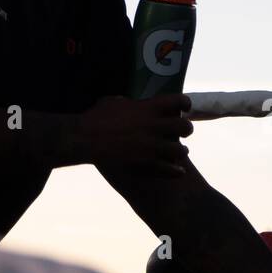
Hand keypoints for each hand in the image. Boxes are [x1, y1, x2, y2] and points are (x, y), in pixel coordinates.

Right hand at [76, 94, 193, 177]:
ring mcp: (153, 146)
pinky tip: (179, 171)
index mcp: (149, 108)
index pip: (178, 100)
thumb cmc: (95, 117)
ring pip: (181, 150)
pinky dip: (176, 171)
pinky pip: (170, 170)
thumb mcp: (114, 102)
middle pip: (185, 127)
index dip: (184, 103)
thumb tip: (130, 104)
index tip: (184, 107)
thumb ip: (128, 104)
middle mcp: (155, 126)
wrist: (85, 139)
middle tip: (182, 131)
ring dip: (181, 151)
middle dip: (186, 129)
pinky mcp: (147, 164)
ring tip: (179, 152)